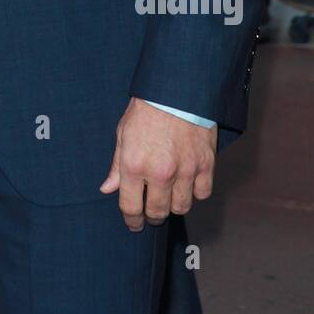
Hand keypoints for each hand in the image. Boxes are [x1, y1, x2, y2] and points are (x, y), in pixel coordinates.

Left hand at [99, 97, 216, 229]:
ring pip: (181, 206)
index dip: (132, 221)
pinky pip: (202, 193)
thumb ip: (116, 166)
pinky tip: (188, 183)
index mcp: (134, 166)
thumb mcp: (122, 134)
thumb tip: (107, 188)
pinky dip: (196, 192)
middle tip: (152, 212)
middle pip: (158, 212)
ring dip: (174, 204)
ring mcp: (185, 170)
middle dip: (153, 216)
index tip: (134, 224)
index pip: (131, 207)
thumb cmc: (146, 109)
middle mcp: (160, 173)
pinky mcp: (205, 164)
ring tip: (170, 195)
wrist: (176, 89)